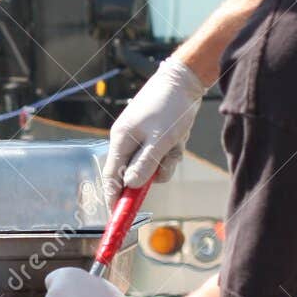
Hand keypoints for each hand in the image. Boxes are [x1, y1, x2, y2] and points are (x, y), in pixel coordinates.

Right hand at [102, 58, 205, 204]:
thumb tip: (130, 185)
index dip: (114, 197)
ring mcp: (141, 139)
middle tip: (166, 161)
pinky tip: (178, 140)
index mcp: (121, 140)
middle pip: (133, 173)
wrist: (185, 80)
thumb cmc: (170, 108)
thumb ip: (145, 164)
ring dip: (165, 163)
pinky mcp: (155, 137)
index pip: (112, 176)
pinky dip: (171, 154)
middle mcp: (127, 141)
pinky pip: (161, 157)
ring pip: (151, 166)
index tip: (119, 215)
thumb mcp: (160, 140)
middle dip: (152, 174)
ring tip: (175, 146)